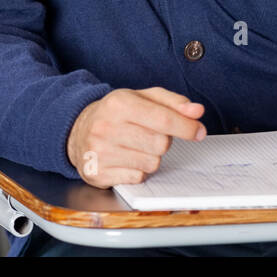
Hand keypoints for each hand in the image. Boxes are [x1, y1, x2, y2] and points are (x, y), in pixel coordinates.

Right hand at [66, 87, 205, 187]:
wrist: (77, 130)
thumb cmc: (117, 113)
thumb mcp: (142, 98)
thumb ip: (172, 102)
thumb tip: (197, 111)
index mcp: (119, 103)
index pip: (163, 119)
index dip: (186, 127)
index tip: (199, 131)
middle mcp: (106, 127)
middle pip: (160, 144)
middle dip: (163, 140)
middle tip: (149, 134)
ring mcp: (99, 152)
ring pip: (151, 163)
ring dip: (151, 156)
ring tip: (135, 146)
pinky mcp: (97, 173)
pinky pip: (137, 178)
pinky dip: (137, 171)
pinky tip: (126, 159)